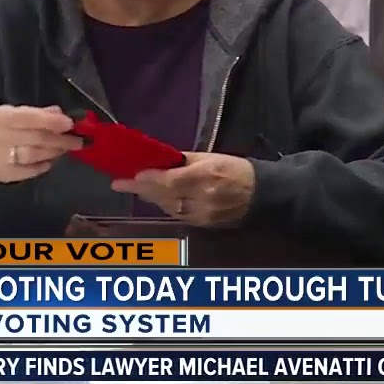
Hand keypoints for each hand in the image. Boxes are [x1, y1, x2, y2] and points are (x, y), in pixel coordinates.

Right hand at [0, 105, 83, 182]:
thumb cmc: (2, 132)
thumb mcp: (16, 117)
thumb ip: (39, 115)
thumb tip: (60, 113)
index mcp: (2, 116)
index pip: (29, 117)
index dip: (51, 121)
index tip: (70, 123)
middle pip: (35, 137)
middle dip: (60, 139)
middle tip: (77, 141)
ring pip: (33, 154)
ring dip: (53, 152)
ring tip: (65, 150)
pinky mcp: (3, 173)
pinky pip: (28, 171)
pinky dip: (42, 166)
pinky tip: (50, 162)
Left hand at [114, 152, 254, 226]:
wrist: (262, 195)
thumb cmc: (235, 169)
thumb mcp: (210, 157)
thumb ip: (184, 160)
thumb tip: (159, 160)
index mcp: (204, 177)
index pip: (168, 181)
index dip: (146, 180)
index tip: (127, 177)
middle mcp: (202, 198)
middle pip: (163, 196)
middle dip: (141, 190)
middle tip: (121, 184)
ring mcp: (203, 215)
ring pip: (168, 208)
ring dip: (151, 198)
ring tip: (137, 188)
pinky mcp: (204, 225)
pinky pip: (178, 216)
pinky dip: (165, 206)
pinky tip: (157, 199)